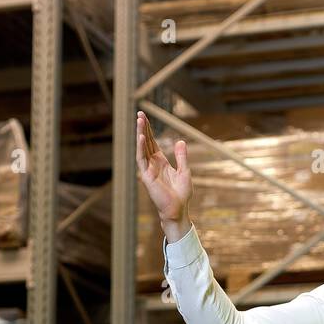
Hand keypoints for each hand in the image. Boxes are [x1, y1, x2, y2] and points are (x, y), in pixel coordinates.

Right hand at [135, 110, 191, 238]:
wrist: (178, 209)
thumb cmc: (182, 194)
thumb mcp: (185, 171)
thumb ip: (182, 156)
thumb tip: (180, 141)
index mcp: (161, 162)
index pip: (153, 143)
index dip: (149, 131)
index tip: (145, 117)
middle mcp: (153, 164)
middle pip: (146, 142)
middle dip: (143, 128)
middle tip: (139, 113)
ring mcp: (149, 170)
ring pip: (142, 148)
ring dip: (140, 134)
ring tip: (139, 120)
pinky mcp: (147, 177)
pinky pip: (141, 160)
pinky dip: (140, 149)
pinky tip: (140, 137)